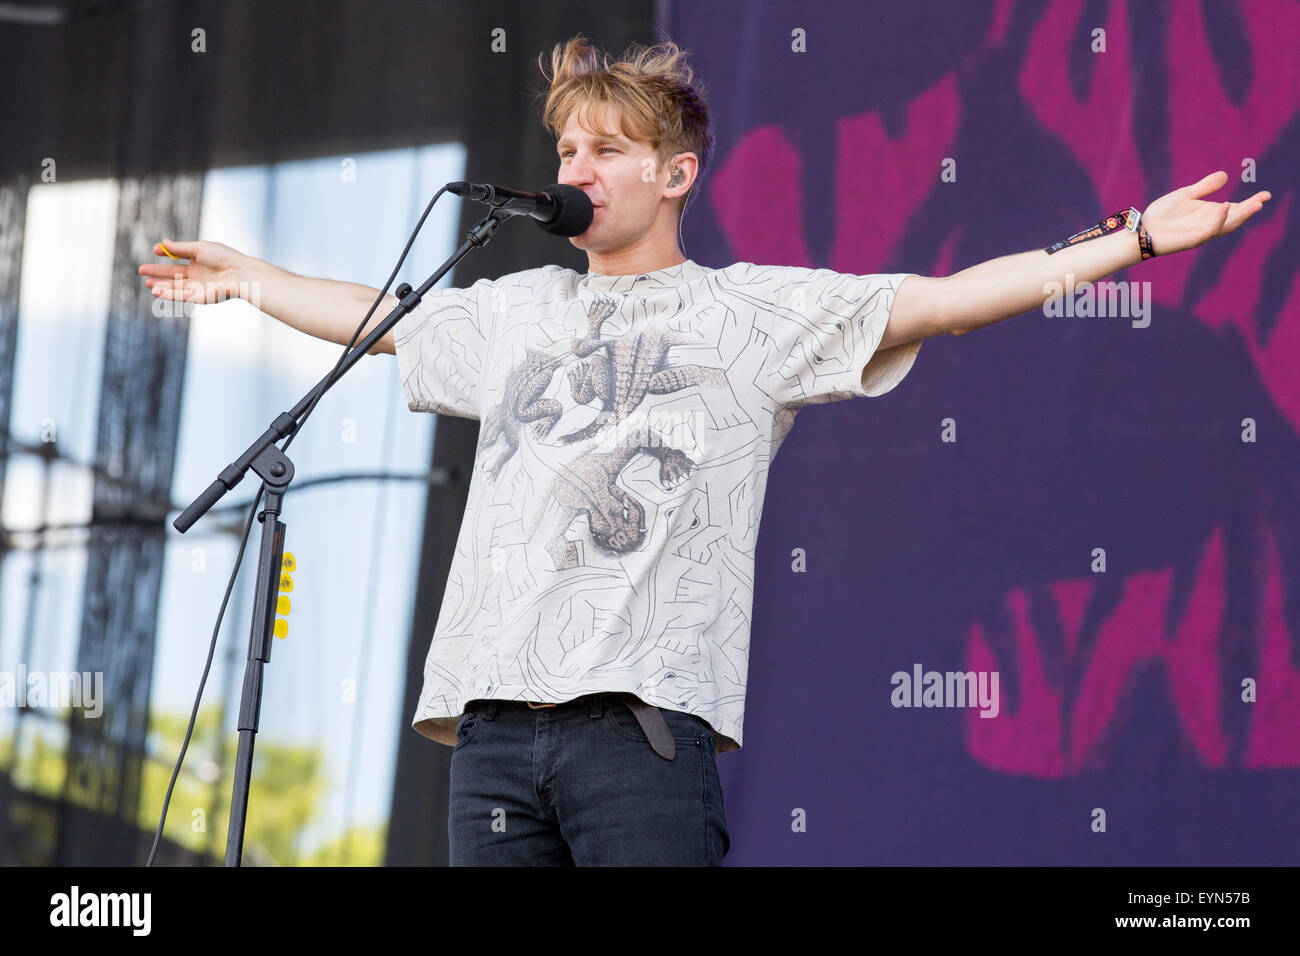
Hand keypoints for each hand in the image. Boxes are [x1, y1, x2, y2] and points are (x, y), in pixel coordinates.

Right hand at [137, 238, 248, 302]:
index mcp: (199, 260)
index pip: (178, 258)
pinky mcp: (200, 297)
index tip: (154, 250)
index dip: (166, 255)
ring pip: (175, 287)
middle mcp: (198, 274)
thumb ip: (180, 248)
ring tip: (147, 283)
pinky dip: (168, 294)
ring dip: (161, 286)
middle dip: (158, 273)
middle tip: (141, 270)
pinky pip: (181, 296)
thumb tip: (162, 242)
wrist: (239, 274)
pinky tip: (155, 291)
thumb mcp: (199, 248)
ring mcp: (199, 287)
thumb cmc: (223, 257)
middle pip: (174, 274)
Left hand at [1140, 171, 1270, 255]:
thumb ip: (1204, 187)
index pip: (1234, 208)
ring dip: (1240, 215)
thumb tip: (1225, 175)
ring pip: (1226, 225)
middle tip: (1263, 199)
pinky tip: (1224, 207)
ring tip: (1254, 204)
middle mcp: (1209, 224)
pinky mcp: (1192, 240)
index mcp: (1209, 214)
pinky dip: (1218, 219)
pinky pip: (1209, 230)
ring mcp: (1201, 233)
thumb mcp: (1185, 195)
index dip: (1250, 203)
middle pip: (1235, 218)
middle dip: (1249, 209)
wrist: (1143, 229)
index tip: (1266, 195)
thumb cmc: (1162, 214)